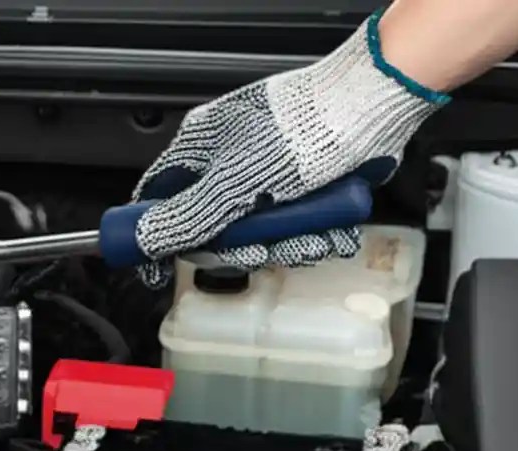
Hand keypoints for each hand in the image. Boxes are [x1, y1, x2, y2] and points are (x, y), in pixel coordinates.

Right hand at [132, 11, 446, 282]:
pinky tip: (331, 232)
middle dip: (245, 248)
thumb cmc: (302, 131)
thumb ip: (187, 219)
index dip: (156, 238)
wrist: (372, 110)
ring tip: (313, 239)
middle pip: (215, 228)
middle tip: (261, 252)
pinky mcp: (303, 184)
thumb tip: (145, 242)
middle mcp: (229, 161)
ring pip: (261, 233)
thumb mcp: (232, 186)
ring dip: (289, 246)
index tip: (157, 273)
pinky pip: (297, 226)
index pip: (159, 200)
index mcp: (199, 150)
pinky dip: (315, 235)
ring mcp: (268, 173)